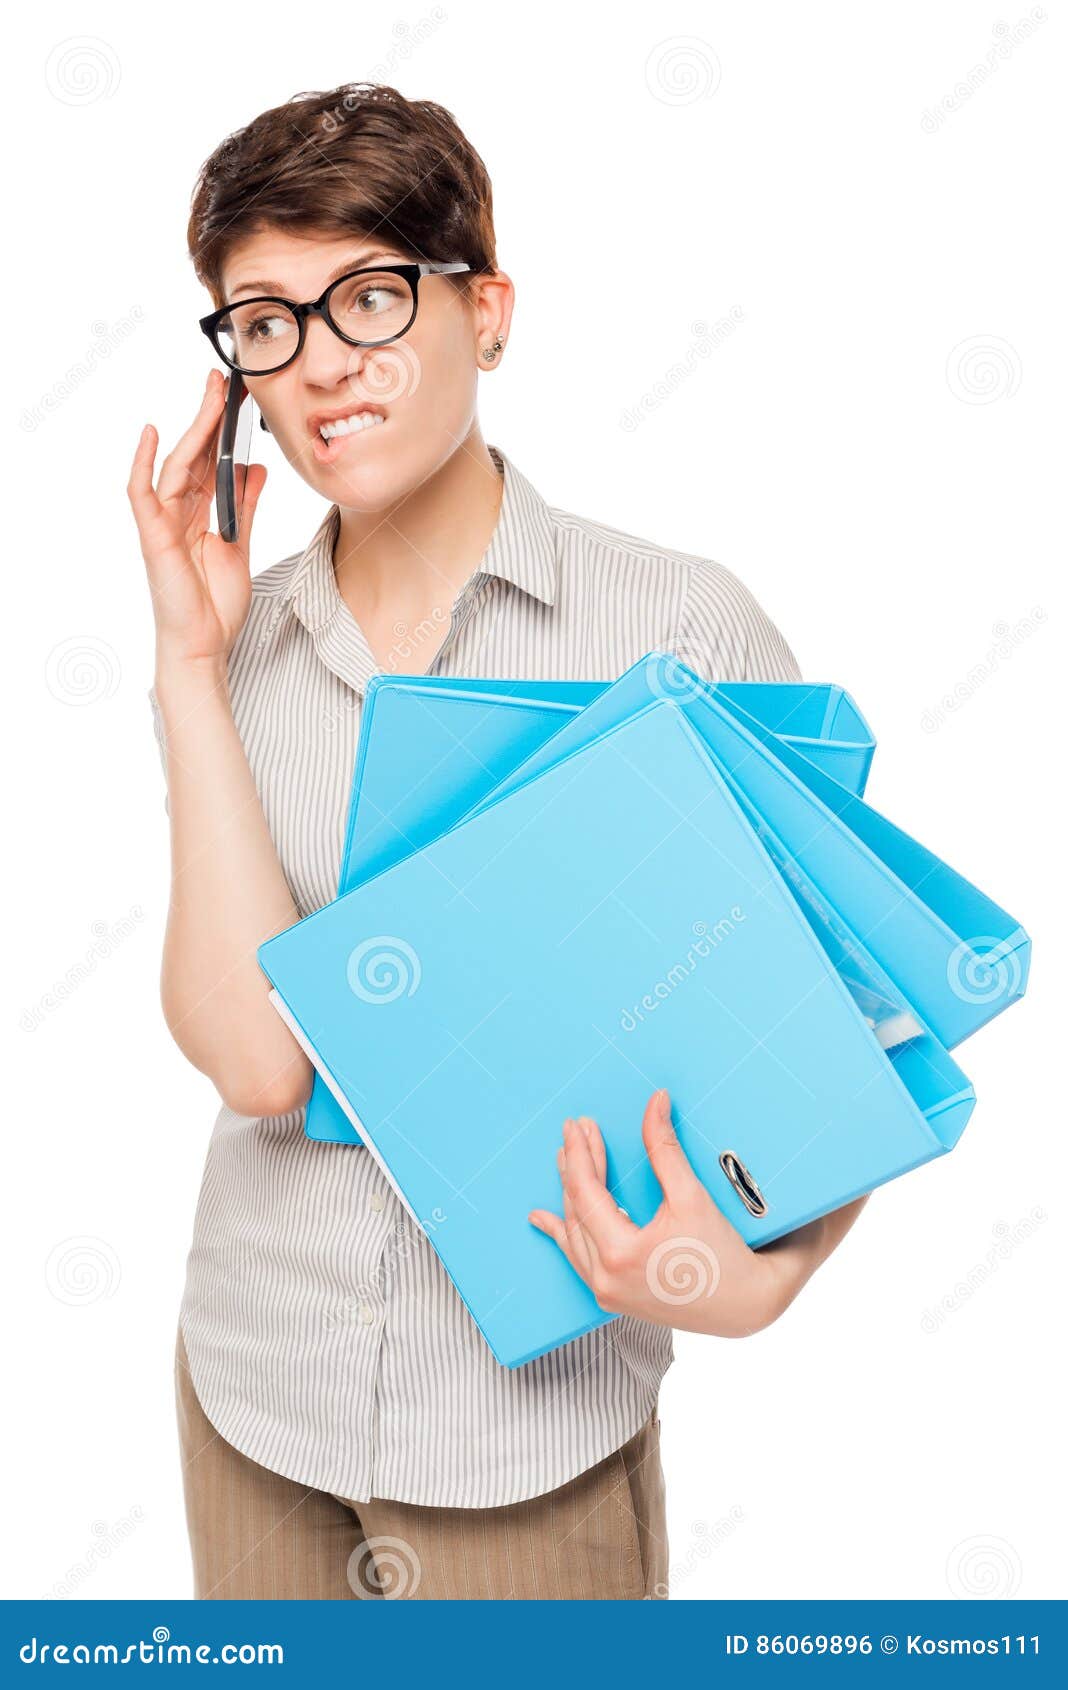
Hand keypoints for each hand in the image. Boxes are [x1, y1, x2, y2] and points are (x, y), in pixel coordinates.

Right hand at [127, 368, 267, 670]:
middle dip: (208, 417)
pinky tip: (153, 435)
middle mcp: (178, 514)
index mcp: (198, 515)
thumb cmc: (216, 605)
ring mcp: (163, 524)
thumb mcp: (241, 545)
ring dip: (192, 430)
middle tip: (223, 382)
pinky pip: (142, 494)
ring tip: (210, 398)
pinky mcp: (154, 537)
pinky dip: (143, 464)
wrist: (206, 645)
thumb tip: (256, 468)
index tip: (236, 398)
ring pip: (175, 467)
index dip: (221, 430)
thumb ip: (245, 507)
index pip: (209, 462)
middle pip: (193, 457)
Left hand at [528, 1089, 846, 1336]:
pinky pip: (580, 1260)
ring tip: (564, 1161)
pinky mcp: (615, 1296)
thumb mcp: (691, 1196)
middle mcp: (605, 1277)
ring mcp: (608, 1291)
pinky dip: (564, 1235)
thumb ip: (664, 1149)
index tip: (577, 1125)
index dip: (581, 1153)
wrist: (747, 1306)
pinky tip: (544, 1220)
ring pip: (575, 1234)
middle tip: (575, 1132)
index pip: (586, 1191)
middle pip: (578, 1209)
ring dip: (569, 1194)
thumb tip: (655, 1104)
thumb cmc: (723, 1255)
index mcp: (620, 1253)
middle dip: (576, 1166)